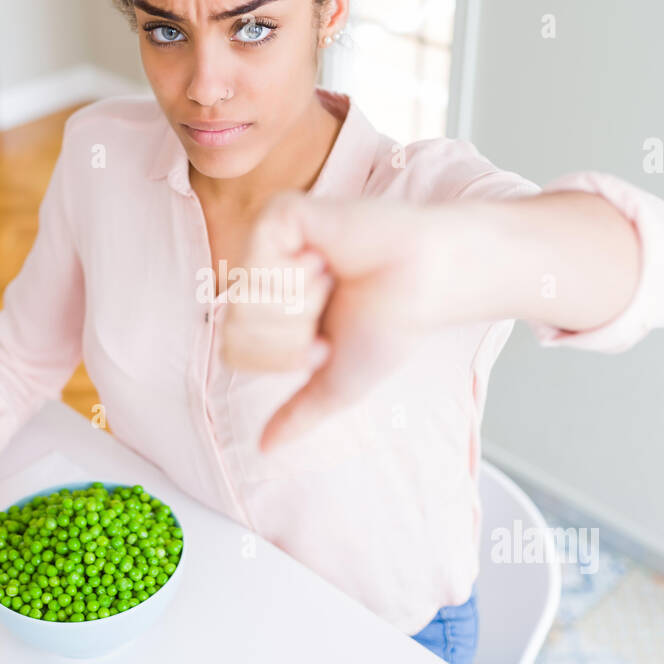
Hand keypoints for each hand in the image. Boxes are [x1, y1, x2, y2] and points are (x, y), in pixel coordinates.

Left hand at [221, 192, 450, 451]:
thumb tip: (266, 449)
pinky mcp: (280, 214)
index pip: (235, 352)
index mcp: (270, 307)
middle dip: (291, 335)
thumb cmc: (394, 320)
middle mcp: (261, 273)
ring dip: (302, 305)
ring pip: (245, 301)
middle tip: (332, 306)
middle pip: (235, 329)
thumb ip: (299, 412)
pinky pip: (260, 266)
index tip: (324, 341)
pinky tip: (327, 258)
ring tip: (333, 278)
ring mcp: (267, 240)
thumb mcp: (338, 381)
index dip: (284, 359)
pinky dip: (301, 276)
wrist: (428, 282)